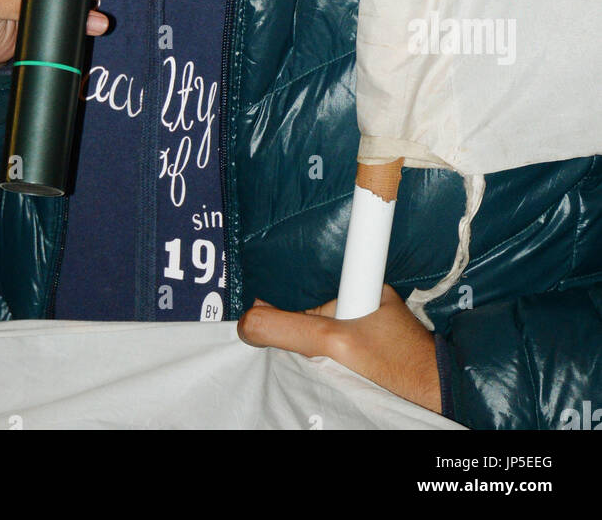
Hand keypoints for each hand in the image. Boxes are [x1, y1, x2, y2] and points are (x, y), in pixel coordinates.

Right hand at [237, 284, 441, 413]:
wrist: (441, 400)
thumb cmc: (398, 366)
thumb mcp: (335, 344)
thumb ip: (290, 329)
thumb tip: (246, 321)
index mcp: (364, 287)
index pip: (313, 290)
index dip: (288, 306)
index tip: (265, 318)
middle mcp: (371, 305)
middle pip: (317, 316)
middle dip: (302, 336)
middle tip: (294, 354)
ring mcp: (378, 332)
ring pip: (330, 340)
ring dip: (318, 356)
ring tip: (315, 371)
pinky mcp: (381, 356)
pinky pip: (344, 356)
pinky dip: (334, 368)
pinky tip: (331, 380)